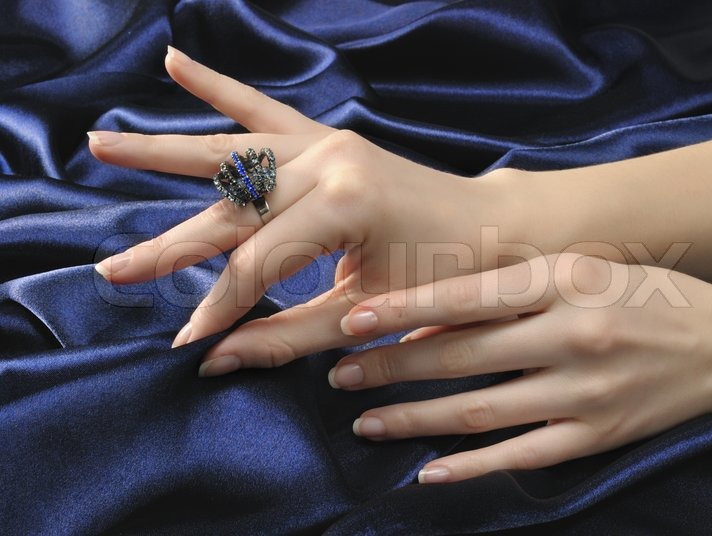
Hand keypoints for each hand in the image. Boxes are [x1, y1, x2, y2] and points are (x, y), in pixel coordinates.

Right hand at [90, 47, 544, 371]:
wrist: (495, 229)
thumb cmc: (447, 276)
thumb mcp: (369, 313)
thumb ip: (292, 337)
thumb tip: (220, 360)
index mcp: (346, 205)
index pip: (258, 264)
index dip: (220, 309)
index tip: (187, 345)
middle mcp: (329, 162)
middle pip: (231, 209)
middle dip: (171, 248)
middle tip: (112, 271)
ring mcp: (328, 143)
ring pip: (230, 152)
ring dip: (163, 151)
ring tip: (99, 143)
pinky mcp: (330, 139)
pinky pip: (265, 112)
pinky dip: (220, 88)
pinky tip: (175, 63)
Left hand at [331, 254, 711, 482]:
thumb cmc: (640, 293)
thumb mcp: (576, 269)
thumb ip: (510, 287)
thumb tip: (430, 310)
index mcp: (563, 281)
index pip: (464, 296)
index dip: (401, 310)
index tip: (351, 322)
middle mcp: (571, 335)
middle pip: (461, 357)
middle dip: (392, 367)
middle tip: (342, 375)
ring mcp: (584, 393)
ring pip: (479, 411)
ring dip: (414, 419)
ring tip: (366, 420)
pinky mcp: (596, 437)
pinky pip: (521, 457)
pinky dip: (469, 467)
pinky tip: (426, 471)